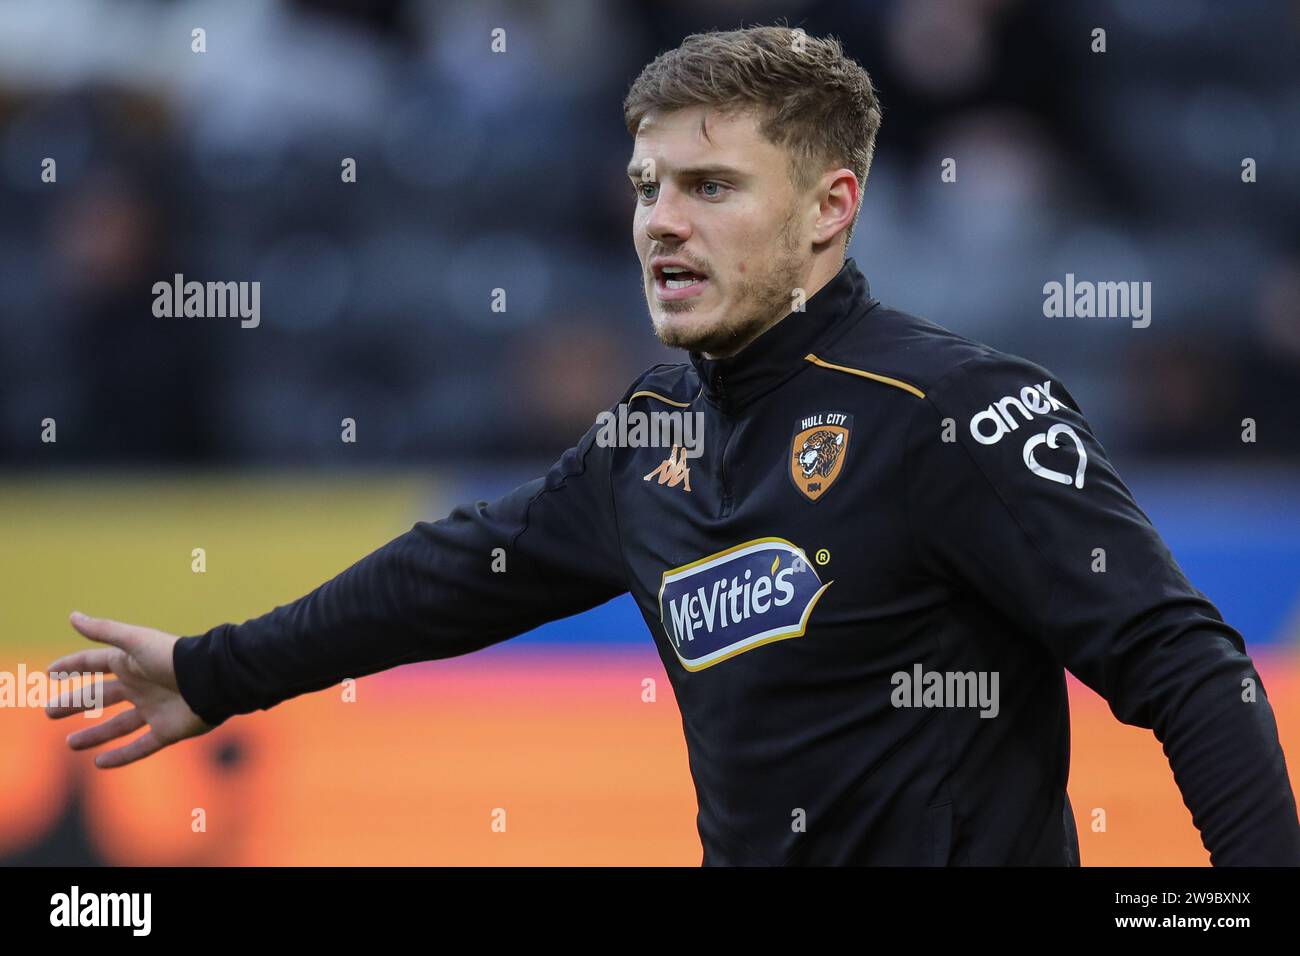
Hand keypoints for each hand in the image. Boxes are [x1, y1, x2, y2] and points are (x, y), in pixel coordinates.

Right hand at [46, 612, 213, 767]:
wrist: (211, 681)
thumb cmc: (172, 658)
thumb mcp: (134, 642)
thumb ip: (103, 631)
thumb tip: (72, 615)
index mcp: (132, 663)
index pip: (95, 663)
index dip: (73, 666)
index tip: (49, 672)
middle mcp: (141, 686)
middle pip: (102, 696)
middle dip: (76, 703)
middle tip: (48, 711)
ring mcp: (154, 709)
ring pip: (118, 725)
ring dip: (94, 734)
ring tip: (70, 743)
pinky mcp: (168, 731)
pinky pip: (141, 746)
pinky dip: (122, 756)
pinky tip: (99, 763)